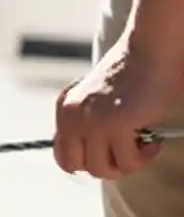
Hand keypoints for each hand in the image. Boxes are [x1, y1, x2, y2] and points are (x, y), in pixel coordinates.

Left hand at [53, 35, 183, 178]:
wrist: (153, 46)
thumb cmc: (134, 71)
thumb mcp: (98, 99)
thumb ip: (87, 123)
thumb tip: (91, 157)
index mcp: (65, 110)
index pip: (62, 155)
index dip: (87, 161)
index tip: (110, 153)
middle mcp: (72, 116)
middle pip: (78, 167)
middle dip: (106, 167)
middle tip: (129, 152)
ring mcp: (92, 121)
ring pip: (102, 169)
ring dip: (127, 163)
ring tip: (144, 144)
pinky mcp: (116, 124)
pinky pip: (127, 161)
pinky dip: (144, 156)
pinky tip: (153, 139)